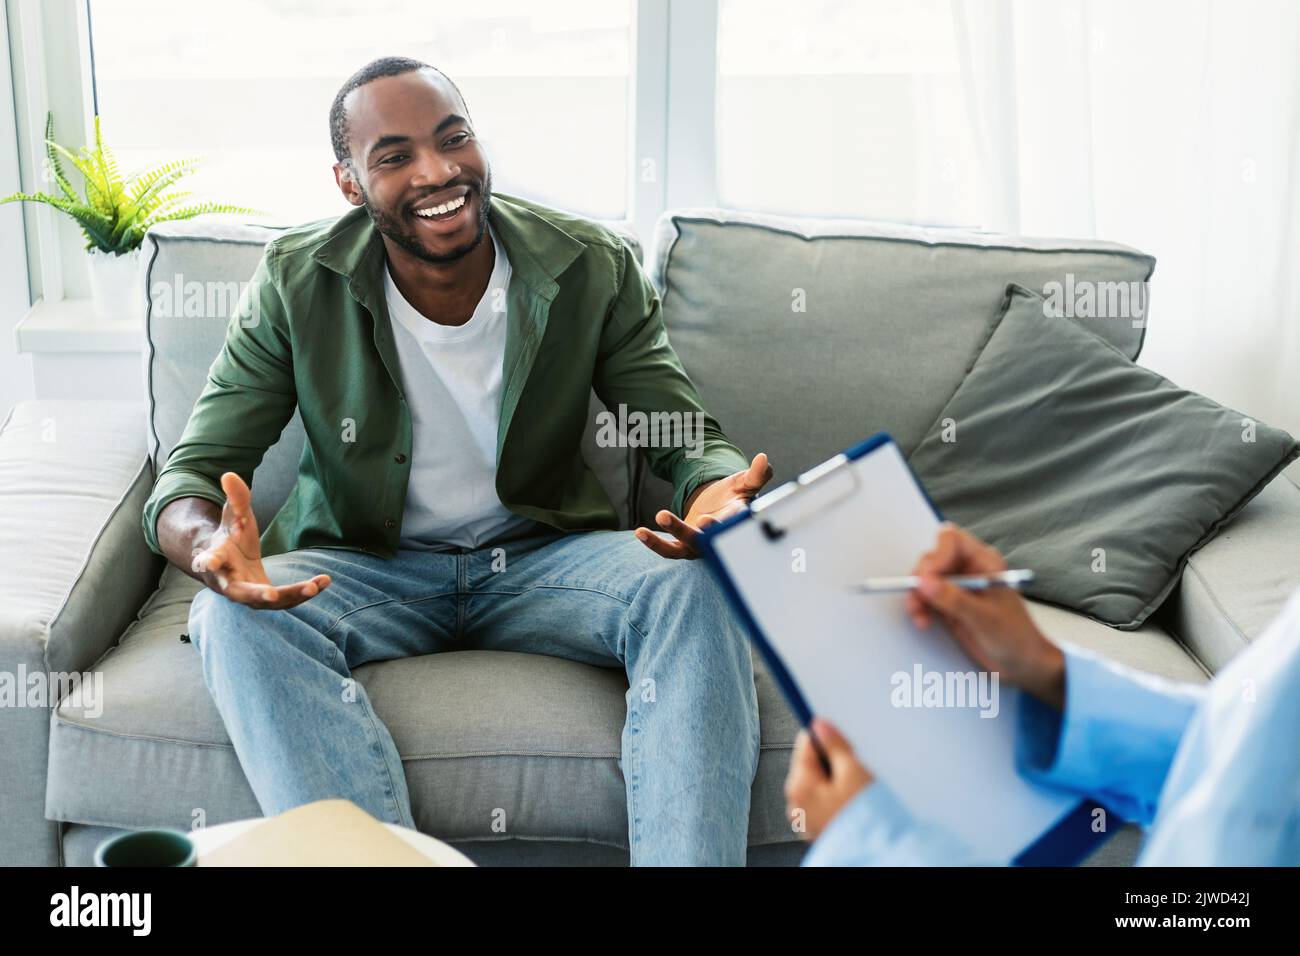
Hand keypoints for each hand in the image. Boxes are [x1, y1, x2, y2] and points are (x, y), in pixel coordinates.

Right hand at [191, 472, 330, 609]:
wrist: (229, 563)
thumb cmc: (231, 537)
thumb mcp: (234, 515)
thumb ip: (235, 498)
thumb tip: (229, 474)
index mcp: (217, 560)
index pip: (210, 561)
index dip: (209, 562)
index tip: (208, 562)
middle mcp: (229, 582)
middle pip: (240, 592)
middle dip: (255, 594)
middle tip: (270, 594)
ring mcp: (248, 595)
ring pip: (268, 601)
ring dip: (291, 595)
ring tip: (314, 586)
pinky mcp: (266, 600)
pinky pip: (286, 600)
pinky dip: (304, 592)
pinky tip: (325, 581)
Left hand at [634, 452, 773, 558]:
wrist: (718, 509)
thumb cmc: (734, 496)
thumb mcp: (744, 482)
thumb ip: (755, 474)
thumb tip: (763, 458)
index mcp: (735, 522)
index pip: (732, 526)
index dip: (724, 525)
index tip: (711, 520)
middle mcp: (717, 539)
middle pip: (708, 538)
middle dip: (700, 532)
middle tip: (698, 521)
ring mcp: (699, 545)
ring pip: (685, 544)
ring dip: (673, 533)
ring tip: (661, 514)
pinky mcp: (682, 547)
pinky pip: (668, 549)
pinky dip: (654, 543)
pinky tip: (640, 532)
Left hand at [785, 717, 873, 840]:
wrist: (878, 850)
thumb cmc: (865, 815)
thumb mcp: (853, 770)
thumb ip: (834, 745)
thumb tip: (820, 725)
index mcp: (799, 786)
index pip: (805, 744)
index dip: (825, 736)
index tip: (839, 733)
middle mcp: (796, 804)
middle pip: (810, 764)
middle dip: (832, 761)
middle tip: (855, 768)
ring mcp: (806, 818)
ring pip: (818, 783)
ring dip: (835, 779)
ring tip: (856, 787)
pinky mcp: (818, 827)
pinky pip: (823, 802)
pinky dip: (835, 796)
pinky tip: (852, 801)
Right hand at [903, 523, 1064, 708]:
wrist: (1022, 664)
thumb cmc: (1014, 637)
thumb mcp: (983, 618)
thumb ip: (953, 599)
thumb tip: (923, 582)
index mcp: (984, 562)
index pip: (952, 540)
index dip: (937, 555)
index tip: (928, 578)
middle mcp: (968, 569)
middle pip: (933, 558)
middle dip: (921, 578)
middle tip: (918, 599)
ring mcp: (957, 587)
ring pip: (925, 578)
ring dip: (916, 595)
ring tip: (919, 616)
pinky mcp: (948, 604)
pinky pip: (925, 597)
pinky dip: (919, 607)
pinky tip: (923, 621)